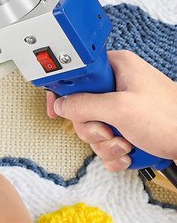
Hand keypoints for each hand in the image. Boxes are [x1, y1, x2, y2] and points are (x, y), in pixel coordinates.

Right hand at [47, 50, 176, 171]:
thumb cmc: (170, 119)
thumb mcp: (121, 108)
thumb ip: (84, 104)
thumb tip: (61, 104)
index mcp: (116, 69)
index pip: (77, 75)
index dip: (63, 92)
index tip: (57, 109)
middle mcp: (117, 88)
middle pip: (81, 109)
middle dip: (92, 128)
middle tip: (108, 129)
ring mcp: (120, 110)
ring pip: (91, 130)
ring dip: (106, 144)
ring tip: (126, 142)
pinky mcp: (124, 128)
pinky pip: (104, 143)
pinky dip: (114, 153)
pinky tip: (129, 151)